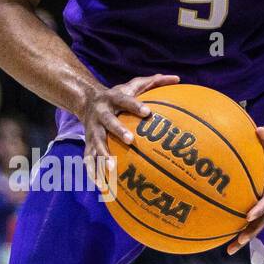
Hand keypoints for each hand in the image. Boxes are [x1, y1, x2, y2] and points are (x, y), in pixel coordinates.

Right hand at [78, 74, 179, 193]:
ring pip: (95, 143)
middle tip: (131, 140)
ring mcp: (92, 130)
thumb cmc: (117, 96)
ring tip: (112, 168)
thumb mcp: (131, 85)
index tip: (148, 112)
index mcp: (112, 99)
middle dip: (118, 130)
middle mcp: (101, 114)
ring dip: (102, 155)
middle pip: (108, 122)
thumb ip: (153, 82)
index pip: (124, 100)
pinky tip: (101, 186)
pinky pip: (89, 158)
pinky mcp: (87, 142)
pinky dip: (93, 172)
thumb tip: (177, 78)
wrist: (85, 101)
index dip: (135, 106)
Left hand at [226, 125, 263, 254]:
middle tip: (239, 240)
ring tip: (230, 249)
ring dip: (245, 236)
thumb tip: (261, 130)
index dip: (262, 207)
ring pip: (258, 222)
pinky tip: (223, 240)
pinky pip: (249, 218)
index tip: (249, 215)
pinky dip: (238, 229)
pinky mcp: (258, 203)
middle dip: (253, 229)